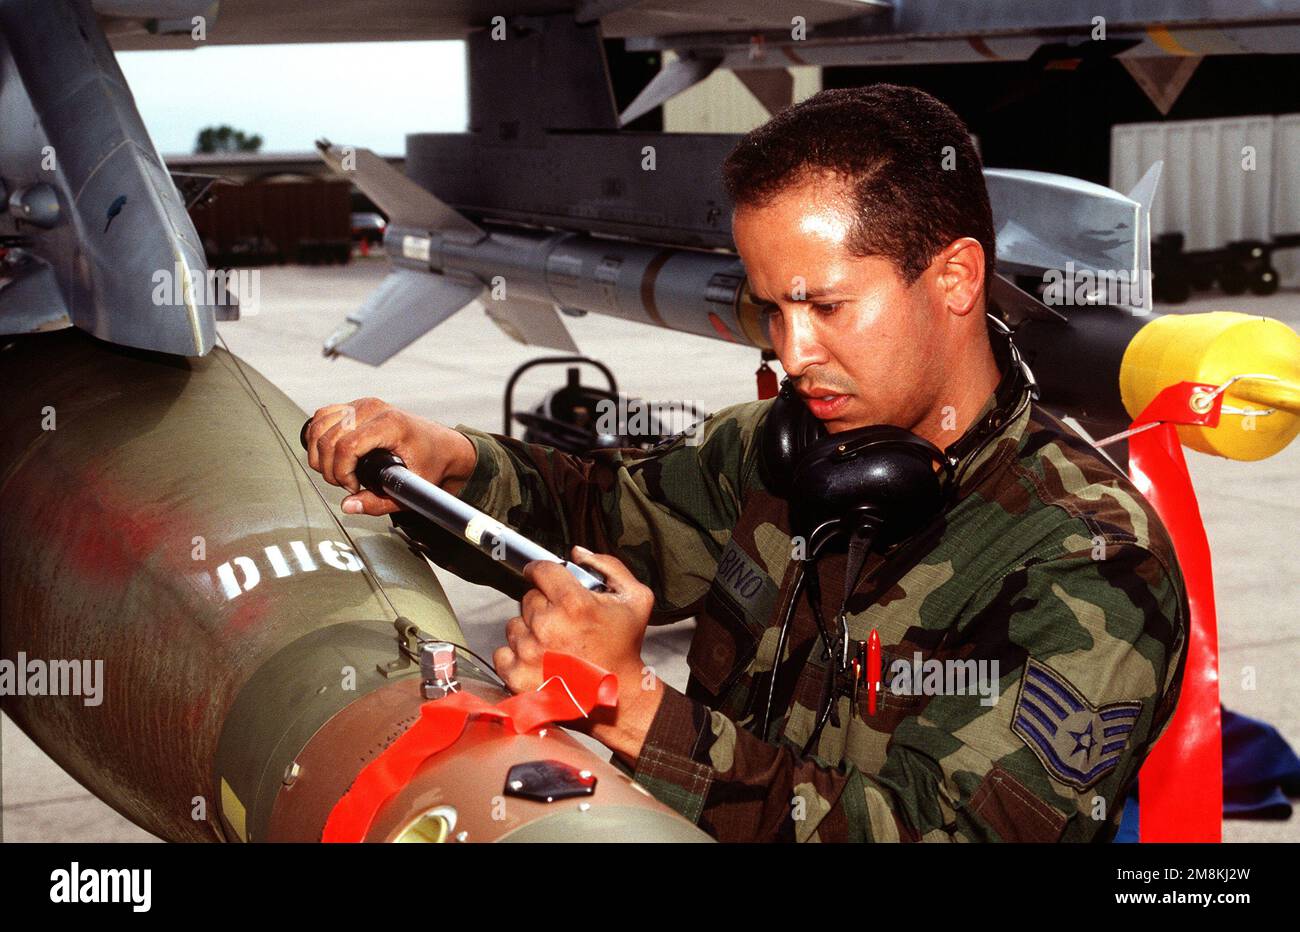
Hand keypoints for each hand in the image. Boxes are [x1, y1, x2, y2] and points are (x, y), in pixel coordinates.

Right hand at [303, 397, 477, 513]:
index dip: (342, 472)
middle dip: (329, 468)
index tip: (352, 487)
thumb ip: (378, 502)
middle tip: (345, 484)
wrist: (443, 446)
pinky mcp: (355, 406)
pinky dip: (317, 437)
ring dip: (319, 453)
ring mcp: (363, 405)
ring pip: (320, 425)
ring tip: (337, 472)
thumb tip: (350, 505)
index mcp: (391, 424)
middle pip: (328, 438)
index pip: (347, 446)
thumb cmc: (432, 462)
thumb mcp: (411, 488)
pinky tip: (328, 455)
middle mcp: (373, 409)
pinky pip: (323, 417)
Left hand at [494, 546, 663, 760]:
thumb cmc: (625, 647)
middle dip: (542, 606)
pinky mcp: (518, 676)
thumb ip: (608, 567)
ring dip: (529, 631)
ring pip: (514, 625)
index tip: (541, 575)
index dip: (540, 570)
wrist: (618, 696)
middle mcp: (548, 626)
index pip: (541, 570)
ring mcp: (530, 653)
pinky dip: (514, 656)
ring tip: (551, 644)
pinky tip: (536, 659)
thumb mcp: (635, 599)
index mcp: (574, 603)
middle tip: (561, 621)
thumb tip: (577, 553)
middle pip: (528, 599)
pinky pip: (502, 653)